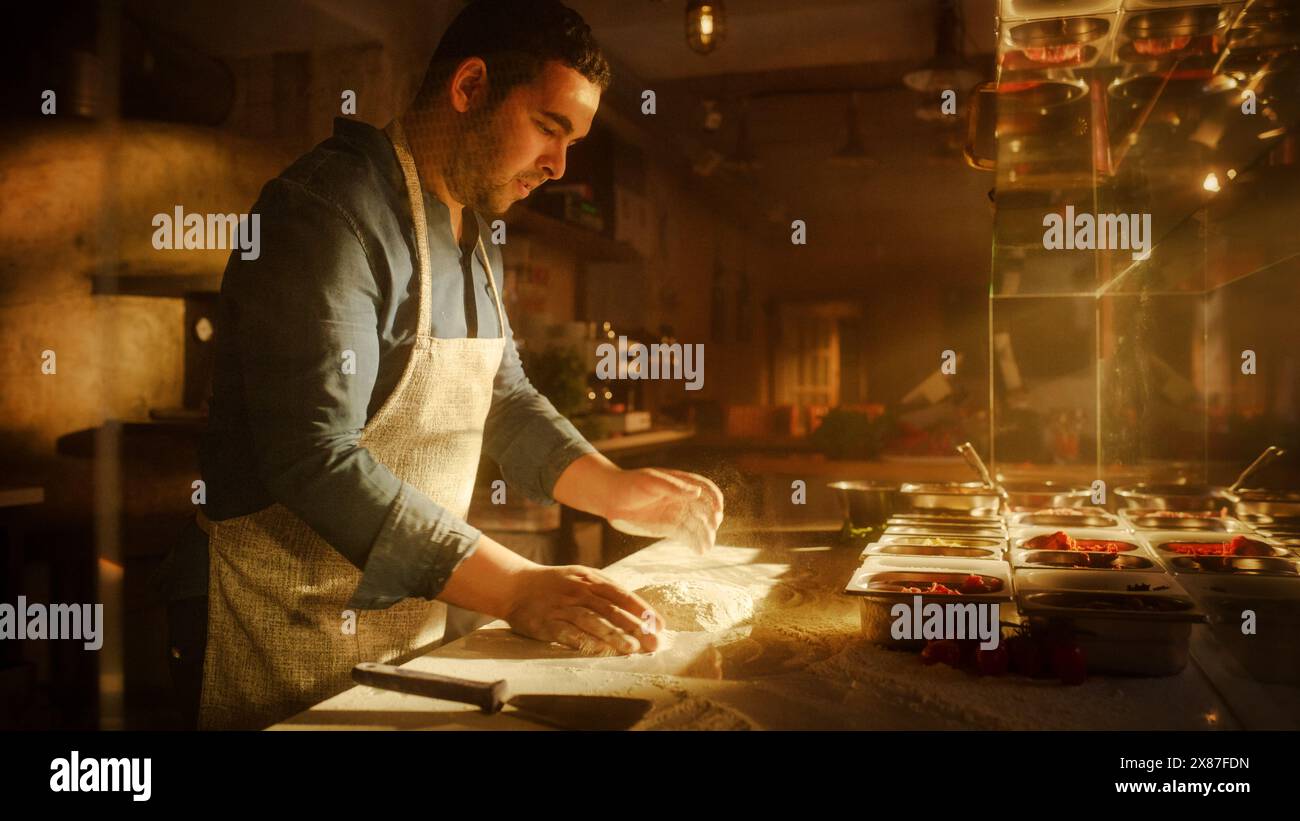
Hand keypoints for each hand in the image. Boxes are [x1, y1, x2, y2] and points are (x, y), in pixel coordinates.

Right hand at [504, 564, 665, 654]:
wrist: (515, 585)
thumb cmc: (555, 584)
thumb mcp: (581, 578)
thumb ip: (605, 591)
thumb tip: (636, 609)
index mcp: (590, 579)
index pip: (622, 594)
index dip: (642, 610)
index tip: (660, 626)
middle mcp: (578, 591)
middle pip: (611, 610)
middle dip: (634, 627)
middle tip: (653, 642)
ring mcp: (562, 607)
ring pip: (592, 621)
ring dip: (614, 636)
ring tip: (632, 649)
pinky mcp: (547, 623)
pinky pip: (569, 633)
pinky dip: (586, 642)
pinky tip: (601, 651)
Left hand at [603, 468, 724, 553]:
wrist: (611, 498)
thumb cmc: (631, 484)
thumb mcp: (652, 482)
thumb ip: (674, 488)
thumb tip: (697, 492)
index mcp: (681, 483)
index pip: (706, 489)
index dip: (715, 499)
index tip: (718, 510)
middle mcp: (682, 498)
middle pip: (705, 510)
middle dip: (711, 520)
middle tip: (711, 530)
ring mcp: (676, 513)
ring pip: (697, 525)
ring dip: (705, 535)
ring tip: (707, 547)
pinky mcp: (669, 527)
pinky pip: (687, 535)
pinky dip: (695, 542)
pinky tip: (700, 550)